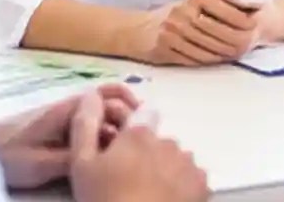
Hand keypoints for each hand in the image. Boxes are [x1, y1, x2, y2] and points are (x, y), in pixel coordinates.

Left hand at [0, 84, 138, 189]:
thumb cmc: (7, 153)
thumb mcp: (40, 162)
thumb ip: (71, 157)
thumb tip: (102, 155)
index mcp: (67, 109)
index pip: (107, 93)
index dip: (128, 103)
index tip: (141, 124)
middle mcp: (69, 108)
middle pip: (109, 101)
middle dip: (127, 116)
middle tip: (135, 141)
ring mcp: (64, 117)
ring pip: (101, 114)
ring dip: (116, 127)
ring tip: (123, 149)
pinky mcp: (60, 129)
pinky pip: (90, 126)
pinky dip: (104, 135)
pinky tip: (104, 154)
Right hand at [70, 90, 209, 201]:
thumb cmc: (105, 199)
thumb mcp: (81, 165)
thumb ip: (85, 125)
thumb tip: (91, 93)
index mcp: (138, 134)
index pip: (144, 116)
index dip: (135, 132)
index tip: (125, 152)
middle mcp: (168, 142)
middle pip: (159, 141)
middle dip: (148, 155)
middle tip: (131, 182)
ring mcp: (188, 164)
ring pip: (176, 160)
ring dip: (166, 170)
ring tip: (150, 194)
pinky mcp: (202, 185)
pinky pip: (192, 179)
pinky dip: (183, 187)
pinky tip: (168, 200)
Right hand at [131, 0, 266, 65]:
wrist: (135, 30)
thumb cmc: (168, 17)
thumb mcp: (188, 4)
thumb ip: (211, 4)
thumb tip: (241, 7)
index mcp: (191, 2)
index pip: (222, 10)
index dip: (240, 20)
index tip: (254, 27)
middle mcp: (182, 15)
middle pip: (215, 32)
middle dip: (233, 41)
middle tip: (248, 46)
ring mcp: (173, 33)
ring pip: (205, 47)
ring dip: (222, 54)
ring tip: (235, 56)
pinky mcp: (165, 49)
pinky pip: (191, 58)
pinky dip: (206, 61)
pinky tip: (216, 61)